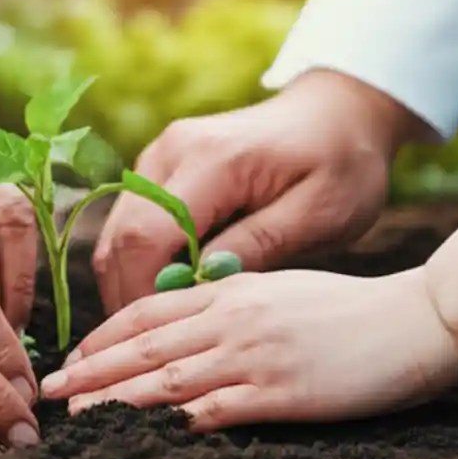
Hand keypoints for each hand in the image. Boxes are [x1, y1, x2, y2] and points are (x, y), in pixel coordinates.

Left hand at [42, 224, 457, 430]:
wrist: (414, 319)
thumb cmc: (350, 307)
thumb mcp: (280, 290)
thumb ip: (232, 302)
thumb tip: (191, 323)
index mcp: (230, 291)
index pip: (148, 312)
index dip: (103, 335)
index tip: (74, 356)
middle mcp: (232, 319)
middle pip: (144, 346)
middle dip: (92, 369)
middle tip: (51, 390)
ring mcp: (254, 355)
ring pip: (167, 378)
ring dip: (117, 398)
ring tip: (79, 415)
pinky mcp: (280, 393)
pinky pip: (216, 409)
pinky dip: (177, 422)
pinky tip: (147, 435)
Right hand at [94, 69, 426, 312]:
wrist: (338, 111)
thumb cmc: (339, 164)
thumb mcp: (318, 213)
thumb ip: (259, 245)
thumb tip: (201, 282)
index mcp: (212, 159)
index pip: (146, 236)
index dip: (144, 293)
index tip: (168, 339)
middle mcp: (171, 151)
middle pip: (119, 238)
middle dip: (131, 296)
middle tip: (161, 347)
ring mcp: (159, 156)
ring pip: (117, 235)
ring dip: (133, 283)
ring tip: (168, 327)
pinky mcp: (158, 169)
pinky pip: (132, 225)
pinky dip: (142, 264)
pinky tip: (174, 294)